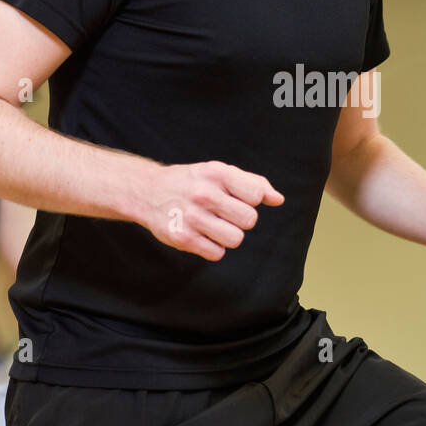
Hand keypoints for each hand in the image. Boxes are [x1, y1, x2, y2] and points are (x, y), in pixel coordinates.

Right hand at [136, 160, 283, 260]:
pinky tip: (202, 235)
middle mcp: (203, 194)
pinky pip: (217, 253)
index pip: (256, 195)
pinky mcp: (182, 238)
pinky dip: (214, 248)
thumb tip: (278, 199)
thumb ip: (252, 183)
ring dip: (228, 236)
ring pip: (235, 239)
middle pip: (249, 220)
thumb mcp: (219, 172)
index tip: (237, 199)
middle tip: (225, 214)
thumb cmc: (192, 182)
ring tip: (214, 225)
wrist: (147, 191)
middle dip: (241, 220)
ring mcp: (192, 217)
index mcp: (216, 173)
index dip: (251, 201)